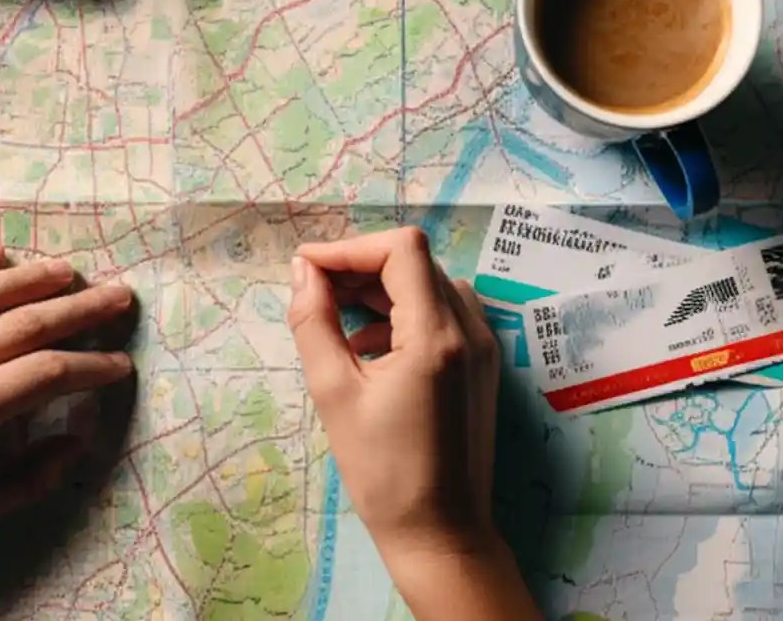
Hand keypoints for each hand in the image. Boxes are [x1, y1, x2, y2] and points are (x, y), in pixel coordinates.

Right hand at [288, 228, 537, 618]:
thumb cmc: (383, 472)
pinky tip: (365, 344)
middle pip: (414, 263)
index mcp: (436, 336)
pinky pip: (442, 315)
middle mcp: (469, 331)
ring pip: (428, 285)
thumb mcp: (333, 393)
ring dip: (379, 289)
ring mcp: (482, 348)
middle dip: (358, 268)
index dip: (348, 249)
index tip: (306, 268)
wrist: (441, 533)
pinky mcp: (481, 366)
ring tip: (333, 317)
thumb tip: (301, 273)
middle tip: (312, 292)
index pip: (399, 250)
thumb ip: (313, 323)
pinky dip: (401, 313)